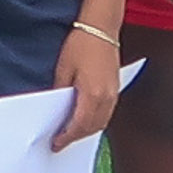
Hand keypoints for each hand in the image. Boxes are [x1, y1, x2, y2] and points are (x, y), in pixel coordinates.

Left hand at [56, 30, 124, 148]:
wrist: (101, 28)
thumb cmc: (80, 45)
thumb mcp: (62, 70)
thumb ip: (60, 93)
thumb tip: (56, 111)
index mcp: (92, 94)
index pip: (79, 125)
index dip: (66, 137)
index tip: (56, 144)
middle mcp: (107, 97)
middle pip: (92, 127)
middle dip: (76, 137)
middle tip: (60, 142)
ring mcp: (114, 94)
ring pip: (101, 122)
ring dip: (87, 131)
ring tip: (70, 134)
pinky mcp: (116, 89)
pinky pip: (107, 113)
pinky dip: (95, 121)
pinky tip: (84, 121)